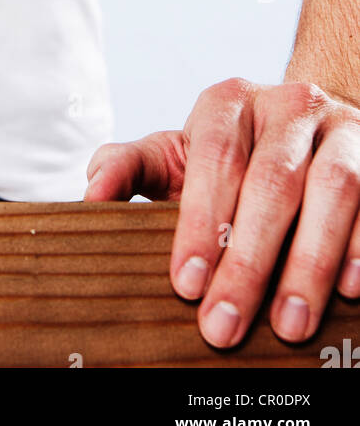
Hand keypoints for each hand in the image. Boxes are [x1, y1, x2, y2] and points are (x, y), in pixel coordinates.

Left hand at [84, 77, 359, 347]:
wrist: (307, 128)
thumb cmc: (233, 154)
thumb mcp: (179, 153)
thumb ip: (132, 168)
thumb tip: (91, 194)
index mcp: (228, 102)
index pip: (214, 158)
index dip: (199, 222)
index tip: (185, 284)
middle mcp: (287, 105)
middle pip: (271, 182)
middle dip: (247, 261)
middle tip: (225, 324)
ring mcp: (341, 129)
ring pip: (333, 190)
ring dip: (309, 262)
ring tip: (288, 324)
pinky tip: (347, 290)